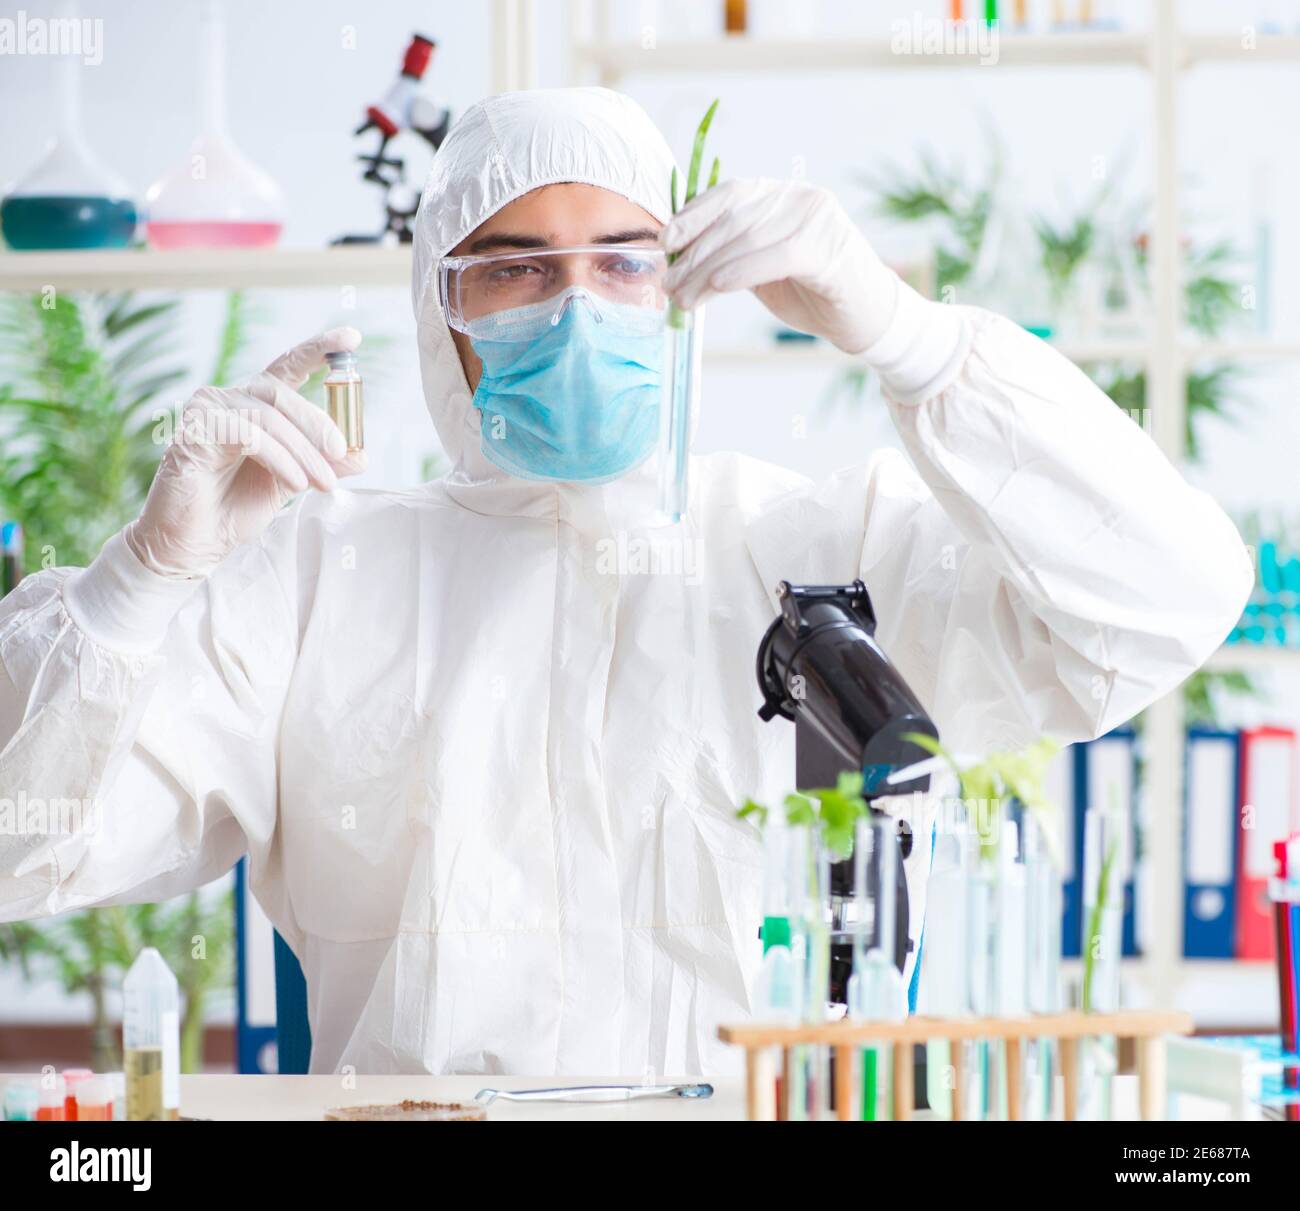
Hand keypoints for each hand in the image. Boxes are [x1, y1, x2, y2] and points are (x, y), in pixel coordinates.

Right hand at [125, 328, 365, 579]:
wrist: (196, 543)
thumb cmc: (236, 508)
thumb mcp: (293, 482)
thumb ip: (324, 464)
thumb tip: (363, 454)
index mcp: (254, 404)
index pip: (287, 365)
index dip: (319, 348)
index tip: (352, 337)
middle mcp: (228, 399)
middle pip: (282, 392)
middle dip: (319, 426)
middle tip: (342, 456)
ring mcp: (207, 411)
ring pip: (269, 416)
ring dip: (304, 452)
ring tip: (321, 484)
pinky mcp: (193, 431)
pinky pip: (250, 435)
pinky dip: (280, 459)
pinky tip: (295, 483)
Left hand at [661, 178, 897, 354]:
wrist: (865, 319)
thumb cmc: (812, 294)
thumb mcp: (762, 269)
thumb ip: (730, 255)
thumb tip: (679, 260)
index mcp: (782, 195)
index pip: (730, 194)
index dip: (693, 215)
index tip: (666, 242)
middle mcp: (800, 198)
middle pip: (733, 221)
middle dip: (694, 256)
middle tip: (670, 287)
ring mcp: (818, 219)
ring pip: (747, 240)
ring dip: (707, 272)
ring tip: (684, 299)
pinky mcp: (830, 248)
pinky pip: (775, 256)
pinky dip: (740, 271)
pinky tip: (717, 287)